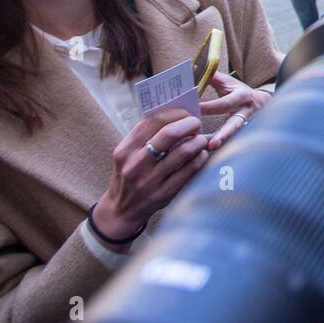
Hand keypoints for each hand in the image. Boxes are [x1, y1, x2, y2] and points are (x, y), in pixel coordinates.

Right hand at [92, 107, 209, 246]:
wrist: (121, 210)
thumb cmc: (129, 174)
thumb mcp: (128, 154)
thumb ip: (146, 135)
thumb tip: (176, 114)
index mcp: (125, 149)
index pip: (153, 121)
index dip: (174, 113)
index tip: (186, 112)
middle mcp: (136, 164)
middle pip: (170, 134)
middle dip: (189, 124)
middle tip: (197, 123)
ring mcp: (151, 180)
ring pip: (184, 151)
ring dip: (198, 141)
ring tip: (201, 139)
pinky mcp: (165, 193)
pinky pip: (190, 170)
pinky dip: (200, 158)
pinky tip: (201, 154)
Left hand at [199, 69, 271, 150]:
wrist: (262, 102)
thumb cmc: (238, 92)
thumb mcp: (228, 82)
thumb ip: (211, 77)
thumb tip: (192, 69)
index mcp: (242, 96)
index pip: (224, 103)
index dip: (209, 107)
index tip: (193, 110)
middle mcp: (246, 112)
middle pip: (235, 123)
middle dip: (223, 133)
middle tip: (211, 142)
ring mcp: (247, 124)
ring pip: (236, 135)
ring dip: (224, 141)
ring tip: (212, 147)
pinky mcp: (244, 133)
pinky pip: (234, 141)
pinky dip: (223, 145)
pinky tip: (210, 149)